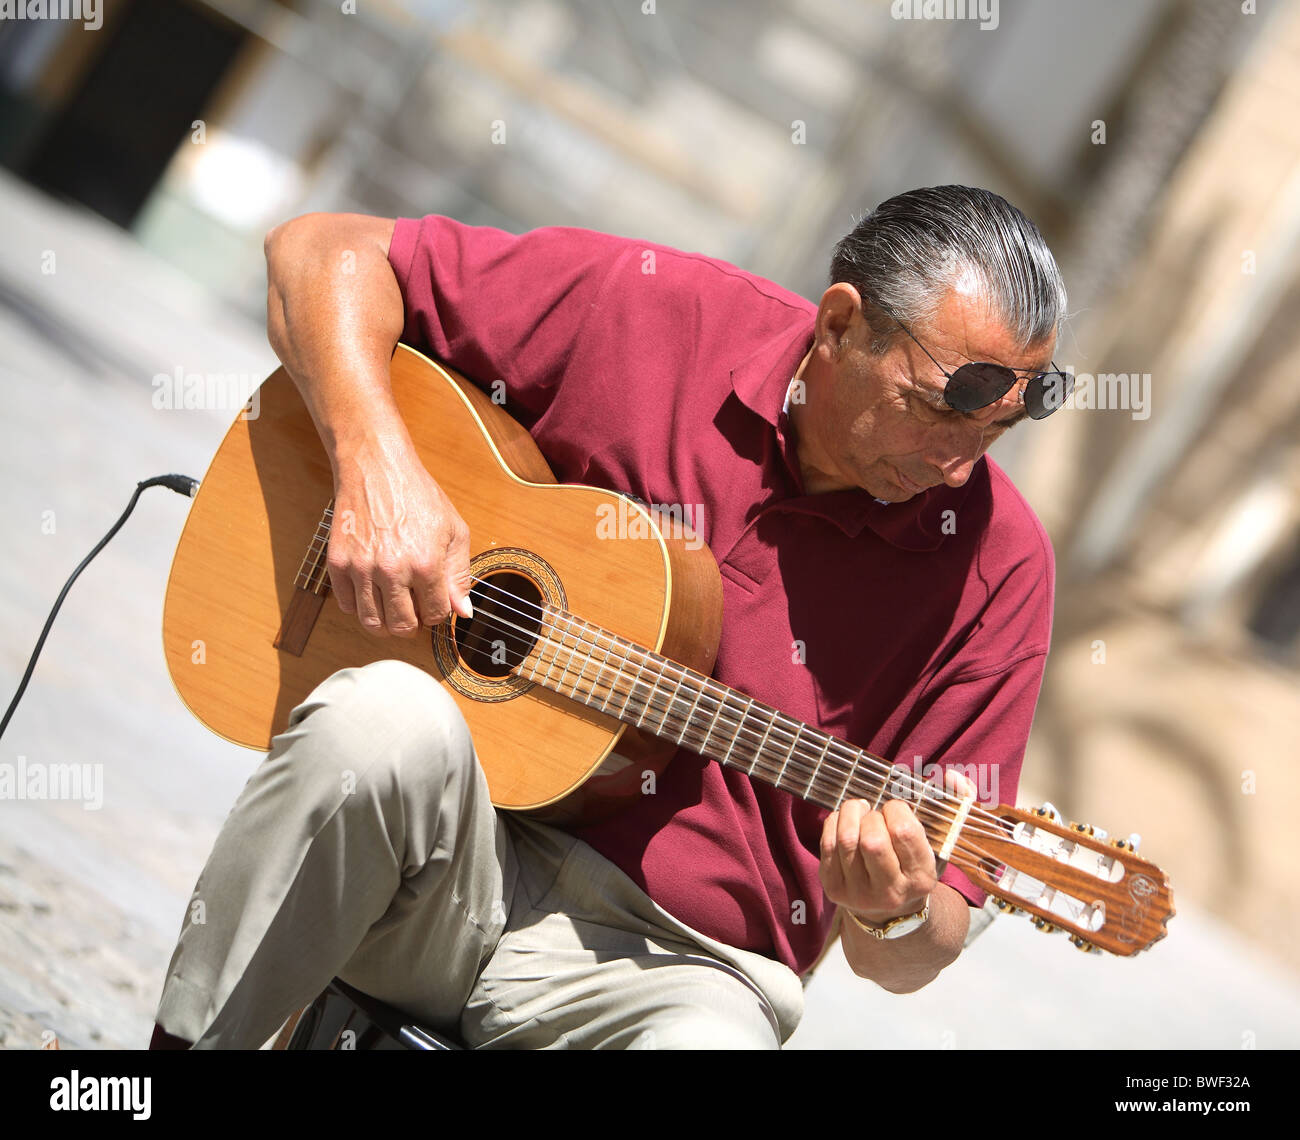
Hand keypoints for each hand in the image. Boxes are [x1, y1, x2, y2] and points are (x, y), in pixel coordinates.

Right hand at [326, 439, 472, 636]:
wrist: (376, 468)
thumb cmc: (417, 495)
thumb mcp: (454, 530)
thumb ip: (459, 575)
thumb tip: (463, 612)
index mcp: (426, 563)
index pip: (435, 615)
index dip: (437, 612)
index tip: (433, 602)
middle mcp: (392, 570)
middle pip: (402, 626)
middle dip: (413, 623)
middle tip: (414, 609)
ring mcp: (361, 568)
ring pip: (372, 623)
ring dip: (386, 621)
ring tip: (393, 606)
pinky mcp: (338, 563)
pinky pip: (347, 606)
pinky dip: (360, 606)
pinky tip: (373, 591)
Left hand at [820, 770, 975, 925]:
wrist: (892, 911)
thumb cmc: (916, 862)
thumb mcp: (942, 841)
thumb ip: (955, 802)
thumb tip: (952, 774)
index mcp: (920, 879)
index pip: (904, 832)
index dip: (897, 809)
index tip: (896, 808)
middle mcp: (890, 891)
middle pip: (872, 840)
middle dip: (873, 815)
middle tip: (877, 813)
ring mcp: (859, 893)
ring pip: (846, 840)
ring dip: (850, 813)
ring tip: (860, 810)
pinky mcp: (834, 888)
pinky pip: (828, 844)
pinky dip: (834, 822)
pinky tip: (846, 821)